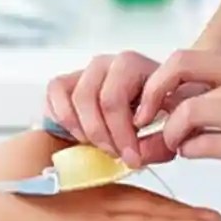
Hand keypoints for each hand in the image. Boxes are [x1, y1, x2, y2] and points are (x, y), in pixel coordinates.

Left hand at [0, 131, 220, 220]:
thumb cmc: (14, 168)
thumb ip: (93, 137)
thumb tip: (117, 124)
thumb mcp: (63, 141)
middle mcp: (99, 212)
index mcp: (99, 191)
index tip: (198, 197)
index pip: (145, 198)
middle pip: (153, 217)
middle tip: (218, 220)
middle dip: (187, 219)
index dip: (174, 200)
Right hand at [46, 51, 167, 167]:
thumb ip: (159, 144)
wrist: (135, 113)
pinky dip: (66, 120)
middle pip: (99, 100)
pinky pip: (55, 94)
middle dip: (107, 136)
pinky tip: (82, 134)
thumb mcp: (165, 131)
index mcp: (138, 67)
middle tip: (117, 156)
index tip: (133, 157)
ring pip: (78, 99)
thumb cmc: (152, 117)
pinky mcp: (65, 81)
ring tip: (102, 147)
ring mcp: (86, 70)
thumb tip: (139, 154)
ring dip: (88, 132)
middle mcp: (111, 63)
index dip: (123, 133)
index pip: (119, 98)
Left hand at [134, 51, 220, 192]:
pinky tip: (196, 154)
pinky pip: (204, 146)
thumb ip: (217, 99)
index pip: (184, 58)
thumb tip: (166, 109)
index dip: (156, 80)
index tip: (148, 105)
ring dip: (170, 134)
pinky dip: (189, 152)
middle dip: (151, 97)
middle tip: (143, 122)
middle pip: (179, 69)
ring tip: (175, 145)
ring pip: (188, 111)